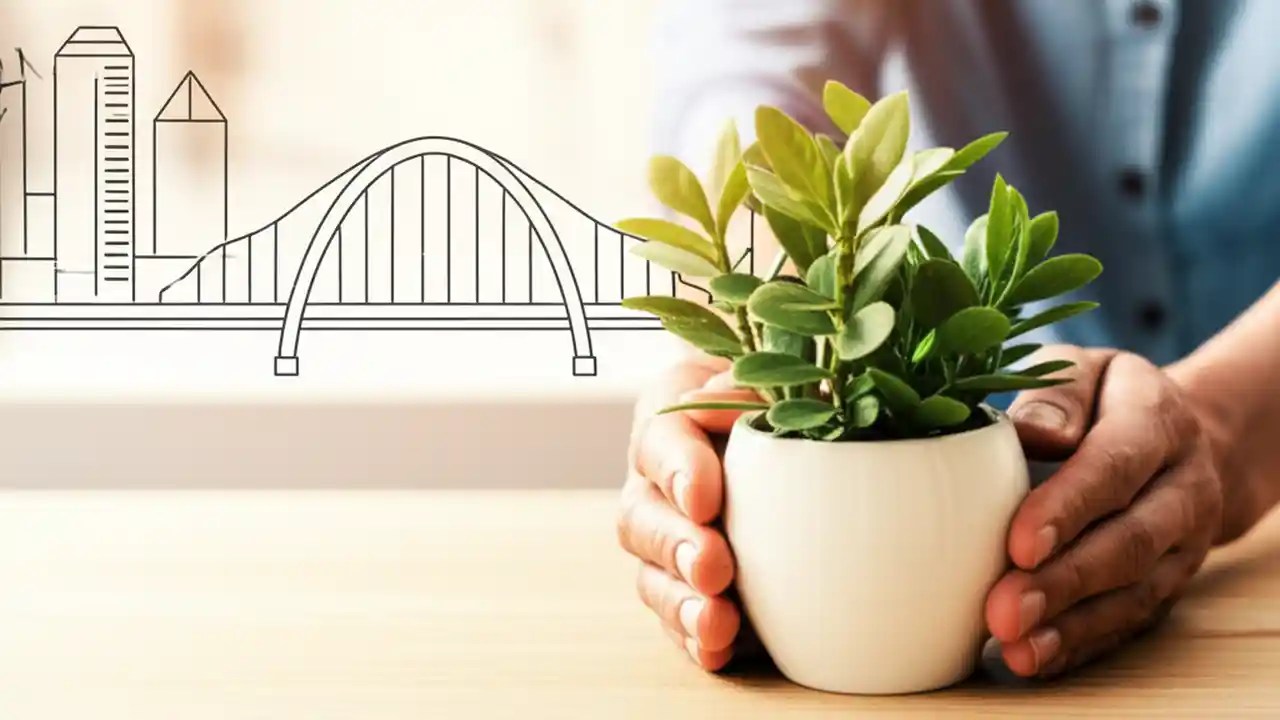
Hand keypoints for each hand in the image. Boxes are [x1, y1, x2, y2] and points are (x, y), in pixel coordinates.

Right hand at [616, 359, 759, 669]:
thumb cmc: (780, 395)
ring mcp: (668, 543)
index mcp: (671, 420)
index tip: (704, 496)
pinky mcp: (690, 590)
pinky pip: (678, 621)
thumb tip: (734, 400)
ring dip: (681, 603)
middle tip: (715, 566)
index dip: (676, 469)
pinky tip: (716, 652)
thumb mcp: (772, 371)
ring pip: (653, 577)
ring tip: (716, 622)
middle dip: (677, 546)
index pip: (659, 441)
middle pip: (642, 518)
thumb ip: (753, 384)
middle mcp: (656, 486)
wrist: (788, 428)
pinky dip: (693, 640)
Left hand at [986, 347, 1224, 677]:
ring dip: (1072, 624)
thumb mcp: (1082, 368)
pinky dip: (1083, 644)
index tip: (1019, 544)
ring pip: (1134, 592)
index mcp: (1158, 422)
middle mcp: (1183, 487)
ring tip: (1016, 646)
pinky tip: (1036, 658)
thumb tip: (1031, 434)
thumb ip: (1057, 394)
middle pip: (1129, 541)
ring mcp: (1183, 543)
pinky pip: (1131, 621)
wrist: (1179, 436)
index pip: (1116, 467)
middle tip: (1004, 610)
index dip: (1068, 508)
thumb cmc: (1103, 398)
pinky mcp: (1170, 583)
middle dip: (1065, 581)